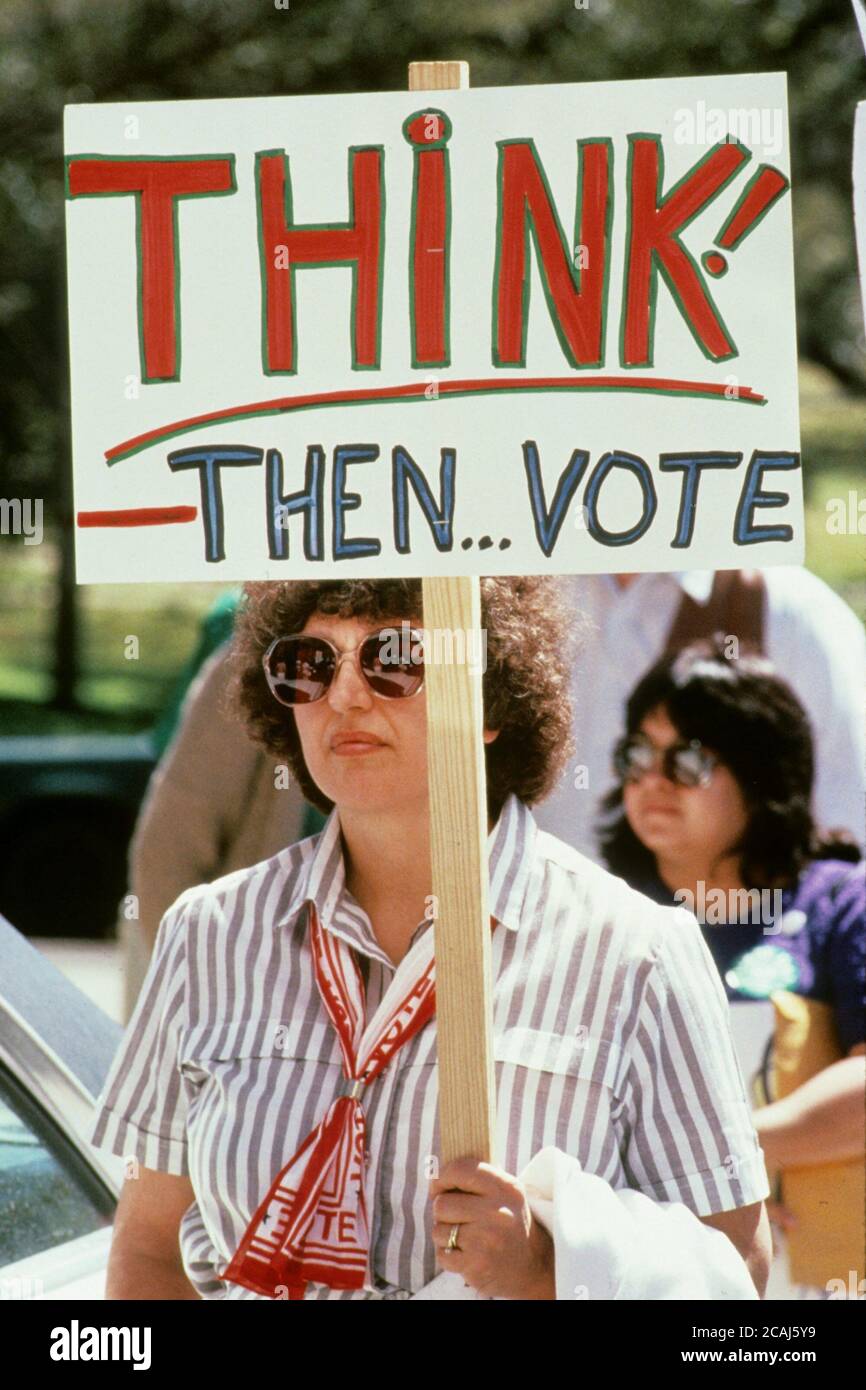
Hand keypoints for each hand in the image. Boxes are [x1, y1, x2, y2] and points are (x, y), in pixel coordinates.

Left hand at [430, 1158, 554, 1298]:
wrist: (532, 1267)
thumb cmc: (508, 1224)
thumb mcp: (504, 1194)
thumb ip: (476, 1179)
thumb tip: (434, 1173)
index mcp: (505, 1188)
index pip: (460, 1169)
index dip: (441, 1177)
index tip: (439, 1188)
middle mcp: (498, 1212)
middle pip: (442, 1204)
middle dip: (442, 1212)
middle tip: (456, 1218)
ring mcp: (487, 1240)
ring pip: (438, 1230)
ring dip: (444, 1235)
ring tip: (464, 1238)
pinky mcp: (476, 1264)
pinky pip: (442, 1254)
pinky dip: (447, 1255)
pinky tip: (465, 1254)